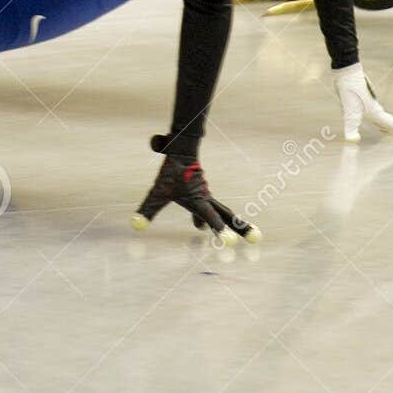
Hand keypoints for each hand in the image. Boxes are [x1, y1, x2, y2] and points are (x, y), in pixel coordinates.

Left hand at [131, 152, 259, 244]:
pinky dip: (213, 217)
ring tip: (231, 238)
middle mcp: (206, 199)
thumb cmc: (170, 172)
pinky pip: (210, 207)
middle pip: (228, 215)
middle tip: (256, 238)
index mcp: (199, 201)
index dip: (220, 231)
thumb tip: (135, 226)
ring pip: (221, 211)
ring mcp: (206, 195)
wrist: (181, 149)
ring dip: (230, 223)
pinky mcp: (202, 192)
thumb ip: (148, 210)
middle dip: (242, 227)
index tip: (230, 243)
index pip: (211, 219)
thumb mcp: (157, 193)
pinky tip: (199, 226)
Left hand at [334, 63, 392, 143]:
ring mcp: (371, 104)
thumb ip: (351, 127)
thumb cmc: (349, 90)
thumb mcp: (348, 111)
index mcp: (377, 113)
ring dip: (392, 127)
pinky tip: (378, 121)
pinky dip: (382, 122)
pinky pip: (378, 116)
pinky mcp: (365, 100)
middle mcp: (376, 109)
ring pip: (385, 119)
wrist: (347, 70)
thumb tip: (353, 141)